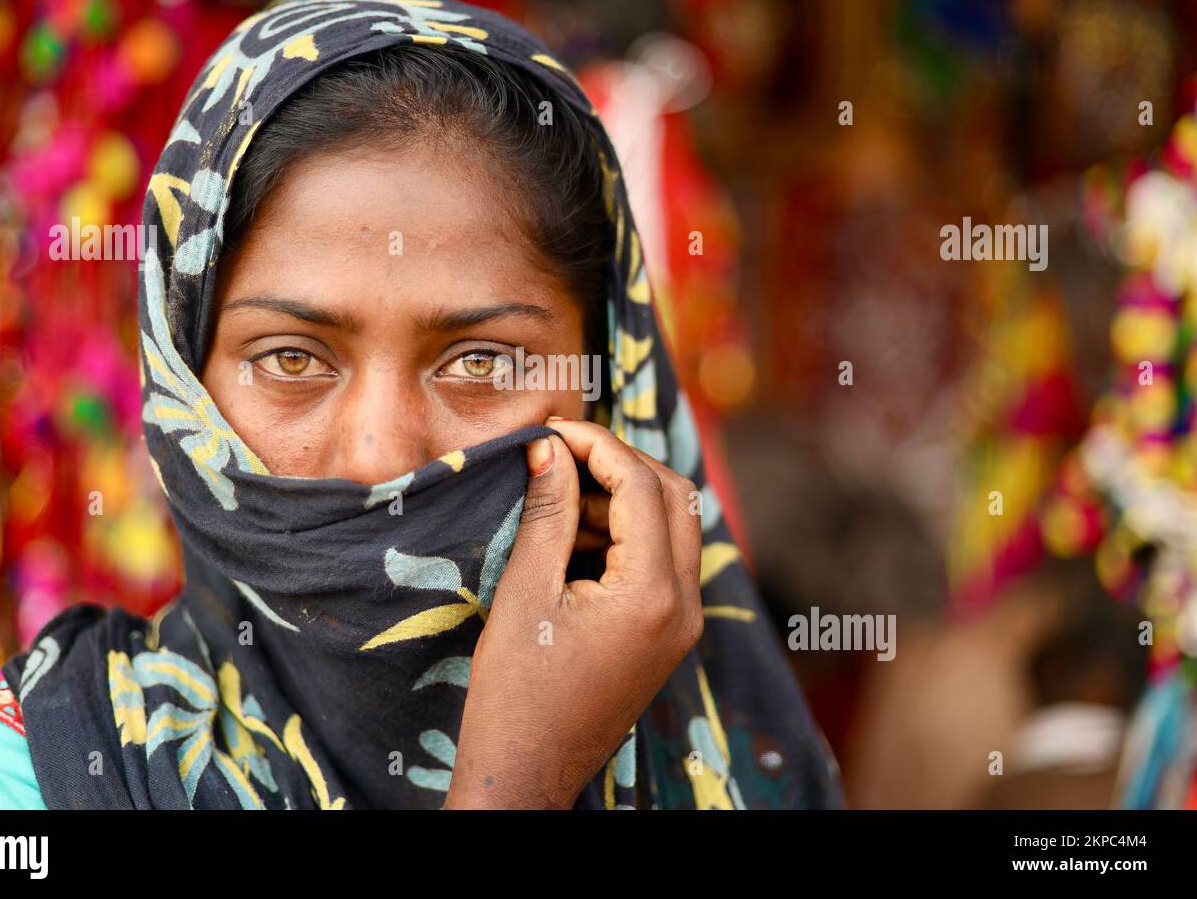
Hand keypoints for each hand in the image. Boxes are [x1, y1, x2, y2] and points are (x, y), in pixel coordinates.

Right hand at [443, 418, 703, 808]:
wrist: (527, 771)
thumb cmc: (517, 690)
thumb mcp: (525, 593)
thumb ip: (546, 513)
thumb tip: (549, 447)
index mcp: (652, 594)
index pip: (641, 486)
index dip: (598, 445)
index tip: (552, 430)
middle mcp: (684, 605)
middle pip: (675, 497)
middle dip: (620, 465)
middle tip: (561, 455)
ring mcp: (682, 622)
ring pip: (674, 526)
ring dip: (624, 498)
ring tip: (558, 500)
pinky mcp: (669, 633)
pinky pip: (663, 560)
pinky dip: (627, 533)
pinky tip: (573, 537)